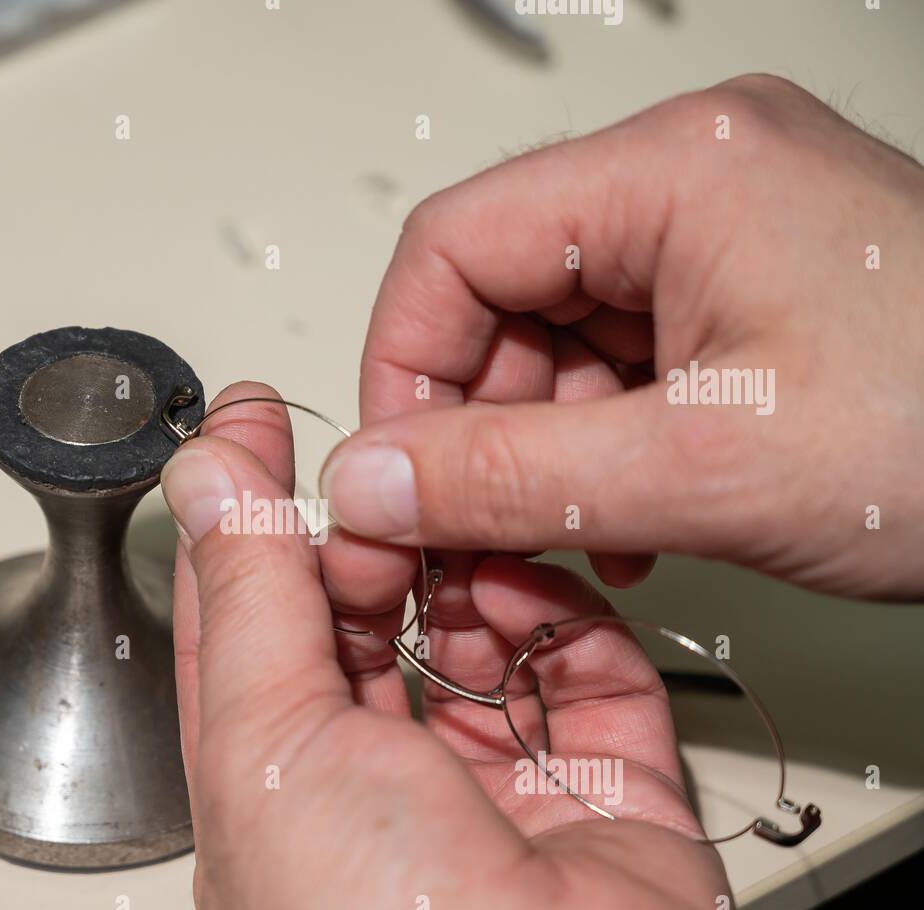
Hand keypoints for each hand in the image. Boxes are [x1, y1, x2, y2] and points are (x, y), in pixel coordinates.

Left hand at [162, 384, 739, 909]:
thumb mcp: (264, 738)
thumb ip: (247, 597)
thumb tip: (203, 477)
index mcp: (276, 783)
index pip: (249, 620)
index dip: (243, 515)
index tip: (250, 424)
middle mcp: (381, 785)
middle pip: (370, 619)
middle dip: (370, 534)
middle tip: (383, 466)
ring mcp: (493, 788)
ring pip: (482, 634)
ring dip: (468, 565)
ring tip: (458, 516)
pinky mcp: (600, 791)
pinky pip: (590, 673)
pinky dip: (565, 616)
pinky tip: (535, 581)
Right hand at [321, 74, 923, 599]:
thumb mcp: (708, 466)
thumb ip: (514, 479)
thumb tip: (374, 484)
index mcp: (677, 167)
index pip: (450, 247)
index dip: (403, 371)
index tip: (399, 474)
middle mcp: (693, 180)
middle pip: (498, 299)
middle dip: (480, 428)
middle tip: (485, 524)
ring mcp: (722, 237)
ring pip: (552, 347)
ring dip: (543, 453)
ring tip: (587, 532)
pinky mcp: (744, 297)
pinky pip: (618, 369)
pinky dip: (601, 451)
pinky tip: (632, 515)